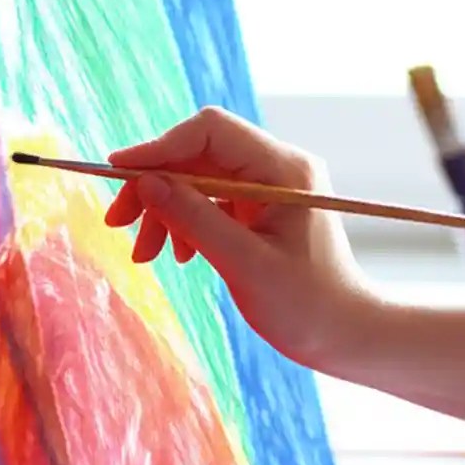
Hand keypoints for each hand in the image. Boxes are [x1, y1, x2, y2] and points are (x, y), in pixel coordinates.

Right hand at [104, 106, 378, 369]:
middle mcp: (278, 167)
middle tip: (120, 223)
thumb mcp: (246, 265)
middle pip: (198, 152)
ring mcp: (269, 186)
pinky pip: (209, 199)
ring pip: (198, 177)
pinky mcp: (259, 208)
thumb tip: (145, 182)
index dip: (161, 147)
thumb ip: (195, 220)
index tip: (119, 173)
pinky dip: (185, 221)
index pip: (211, 131)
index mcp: (285, 169)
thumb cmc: (307, 305)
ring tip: (146, 253)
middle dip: (156, 184)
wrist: (345, 333)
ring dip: (165, 208)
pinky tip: (178, 254)